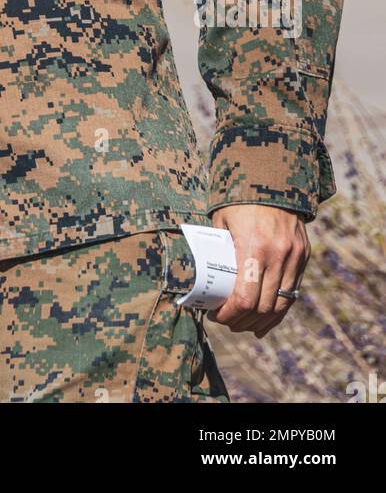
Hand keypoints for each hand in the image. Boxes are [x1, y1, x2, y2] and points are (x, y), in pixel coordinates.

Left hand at [206, 204, 309, 336]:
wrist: (274, 178)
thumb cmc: (239, 199)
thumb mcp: (221, 220)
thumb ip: (217, 248)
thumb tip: (201, 276)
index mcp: (252, 246)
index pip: (244, 298)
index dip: (230, 314)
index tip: (216, 316)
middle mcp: (277, 255)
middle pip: (262, 306)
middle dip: (242, 321)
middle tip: (227, 323)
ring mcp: (294, 256)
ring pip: (280, 304)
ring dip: (261, 321)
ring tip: (244, 325)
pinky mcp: (303, 256)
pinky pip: (293, 292)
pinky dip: (279, 311)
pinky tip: (265, 320)